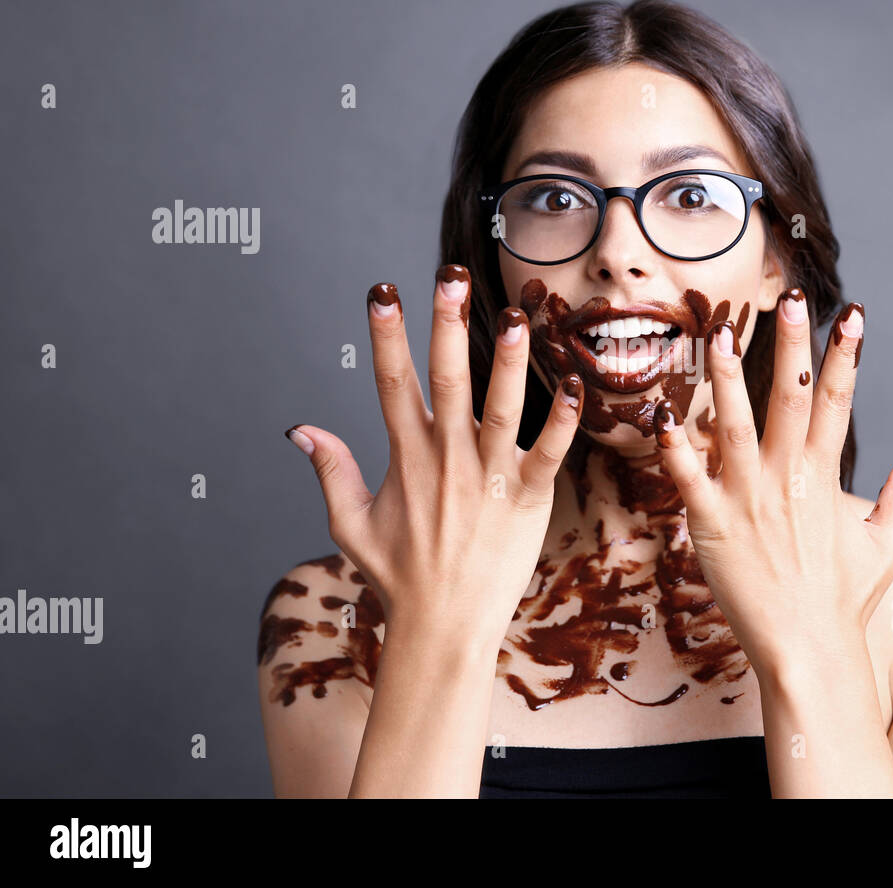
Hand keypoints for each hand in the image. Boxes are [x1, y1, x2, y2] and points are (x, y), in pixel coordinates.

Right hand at [283, 266, 582, 644]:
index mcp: (406, 457)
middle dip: (445, 327)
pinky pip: (549, 451)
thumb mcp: (351, 525)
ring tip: (516, 316)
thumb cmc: (400, 577)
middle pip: (446, 380)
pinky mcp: (528, 497)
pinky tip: (575, 385)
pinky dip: (562, 420)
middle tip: (447, 280)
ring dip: (509, 361)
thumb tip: (300, 428)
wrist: (443, 629)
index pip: (391, 383)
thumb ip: (331, 471)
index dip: (387, 335)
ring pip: (500, 406)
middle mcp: (447, 458)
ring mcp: (489, 476)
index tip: (383, 291)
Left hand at [651, 288, 892, 678]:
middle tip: (789, 298)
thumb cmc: (845, 600)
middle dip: (790, 345)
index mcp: (825, 476)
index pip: (839, 402)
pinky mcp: (710, 524)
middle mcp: (787, 478)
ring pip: (732, 424)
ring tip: (717, 331)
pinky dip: (674, 446)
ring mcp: (747, 499)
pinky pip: (687, 477)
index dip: (846, 355)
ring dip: (725, 376)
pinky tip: (661, 411)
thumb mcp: (887, 543)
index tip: (853, 315)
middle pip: (789, 398)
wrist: (807, 651)